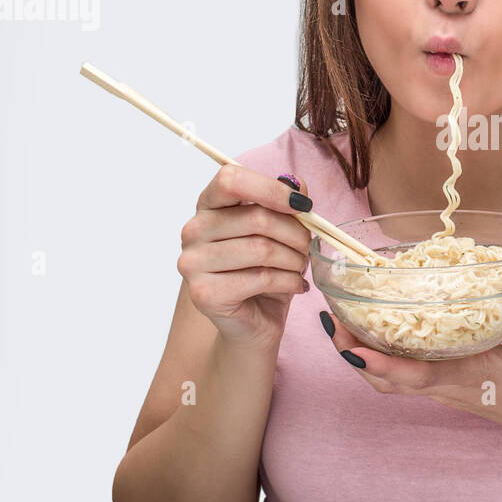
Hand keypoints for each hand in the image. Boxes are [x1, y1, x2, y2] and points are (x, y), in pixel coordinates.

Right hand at [178, 165, 312, 349]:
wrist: (252, 323)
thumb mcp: (280, 233)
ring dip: (295, 260)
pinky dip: (290, 281)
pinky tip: (296, 286)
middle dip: (296, 233)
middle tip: (308, 248)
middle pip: (256, 217)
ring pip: (262, 249)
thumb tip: (298, 185)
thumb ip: (286, 205)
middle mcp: (193, 230)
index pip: (230, 179)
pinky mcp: (204, 294)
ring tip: (300, 268)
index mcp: (208, 205)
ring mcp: (193, 263)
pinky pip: (261, 278)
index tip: (302, 205)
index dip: (271, 189)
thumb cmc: (264, 272)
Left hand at [318, 296, 501, 449]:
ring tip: (344, 322)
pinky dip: (385, 360)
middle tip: (331, 318)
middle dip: (355, 354)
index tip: (349, 346)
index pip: (418, 374)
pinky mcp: (456, 388)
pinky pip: (409, 378)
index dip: (379, 362)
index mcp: (475, 378)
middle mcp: (455, 388)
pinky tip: (381, 332)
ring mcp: (452, 391)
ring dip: (364, 358)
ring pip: (394, 382)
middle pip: (389, 381)